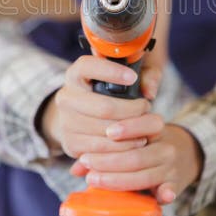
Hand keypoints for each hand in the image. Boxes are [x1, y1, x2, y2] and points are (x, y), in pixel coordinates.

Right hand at [40, 55, 162, 157]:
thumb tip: (150, 92)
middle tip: (146, 108)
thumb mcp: (127, 77)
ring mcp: (66, 122)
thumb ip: (145, 76)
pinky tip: (134, 141)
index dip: (111, 71)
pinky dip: (122, 148)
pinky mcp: (71, 143)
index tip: (133, 77)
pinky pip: (101, 148)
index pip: (87, 67)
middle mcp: (66, 97)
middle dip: (132, 110)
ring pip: (105, 131)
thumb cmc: (108, 93)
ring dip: (131, 131)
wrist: (80, 118)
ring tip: (144, 126)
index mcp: (75, 74)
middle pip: (104, 107)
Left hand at [70, 124, 203, 204]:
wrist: (185, 153)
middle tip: (86, 162)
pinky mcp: (175, 185)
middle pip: (137, 155)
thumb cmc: (148, 144)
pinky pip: (169, 190)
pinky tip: (159, 196)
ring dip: (117, 180)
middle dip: (108, 161)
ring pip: (144, 175)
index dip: (128, 127)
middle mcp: (166, 147)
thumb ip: (108, 145)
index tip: (108, 132)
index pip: (146, 123)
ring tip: (93, 179)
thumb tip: (76, 167)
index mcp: (157, 128)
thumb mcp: (133, 136)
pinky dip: (165, 194)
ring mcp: (171, 167)